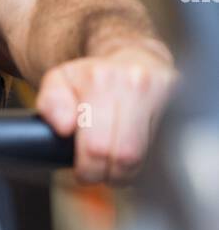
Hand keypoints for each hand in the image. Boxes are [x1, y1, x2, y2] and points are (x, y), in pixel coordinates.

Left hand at [35, 42, 178, 184]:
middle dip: (108, 172)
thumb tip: (65, 127)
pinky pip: (161, 146)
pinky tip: (134, 149)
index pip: (96, 147)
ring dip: (127, 169)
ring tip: (114, 163)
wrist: (132, 57)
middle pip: (124, 155)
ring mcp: (161, 90)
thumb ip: (50, 104)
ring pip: (145, 155)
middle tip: (98, 171)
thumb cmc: (90, 77)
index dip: (88, 169)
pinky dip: (145, 157)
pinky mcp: (178, 99)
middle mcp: (134, 82)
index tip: (83, 170)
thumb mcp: (58, 83)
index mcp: (99, 79)